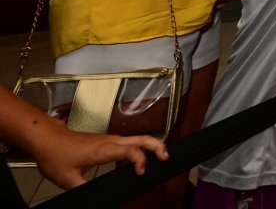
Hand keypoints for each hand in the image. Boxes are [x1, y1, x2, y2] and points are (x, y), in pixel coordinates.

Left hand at [27, 122, 168, 189]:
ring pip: (136, 138)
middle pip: (141, 138)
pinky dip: (140, 148)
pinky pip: (129, 142)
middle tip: (166, 158)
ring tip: (159, 158)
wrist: (46, 138)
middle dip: (157, 146)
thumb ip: (84, 189)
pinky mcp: (106, 141)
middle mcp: (110, 141)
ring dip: (150, 146)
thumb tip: (94, 199)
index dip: (140, 161)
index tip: (140, 173)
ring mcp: (109, 139)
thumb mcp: (67, 179)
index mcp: (103, 149)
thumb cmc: (56, 155)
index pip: (130, 150)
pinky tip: (138, 160)